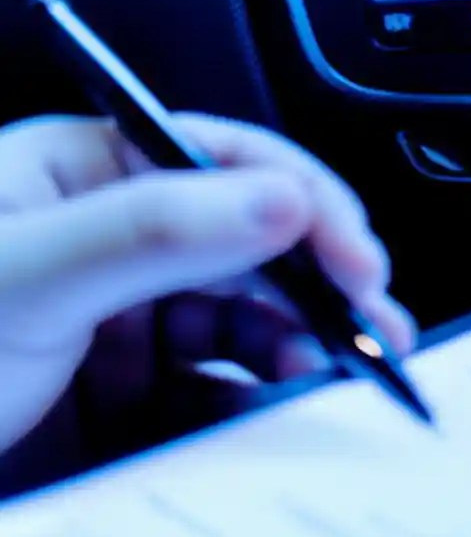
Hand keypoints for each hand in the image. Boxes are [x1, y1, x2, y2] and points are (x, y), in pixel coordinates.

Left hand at [0, 114, 416, 458]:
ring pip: (244, 293)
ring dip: (299, 323)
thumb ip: (152, 231)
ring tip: (337, 358)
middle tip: (370, 317)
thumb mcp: (25, 279)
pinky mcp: (127, 361)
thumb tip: (278, 198)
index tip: (352, 256)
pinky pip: (217, 352)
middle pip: (246, 228)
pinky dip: (259, 367)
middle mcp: (111, 221)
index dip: (300, 199)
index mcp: (82, 166)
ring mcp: (122, 295)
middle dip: (318, 271)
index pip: (220, 156)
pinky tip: (280, 381)